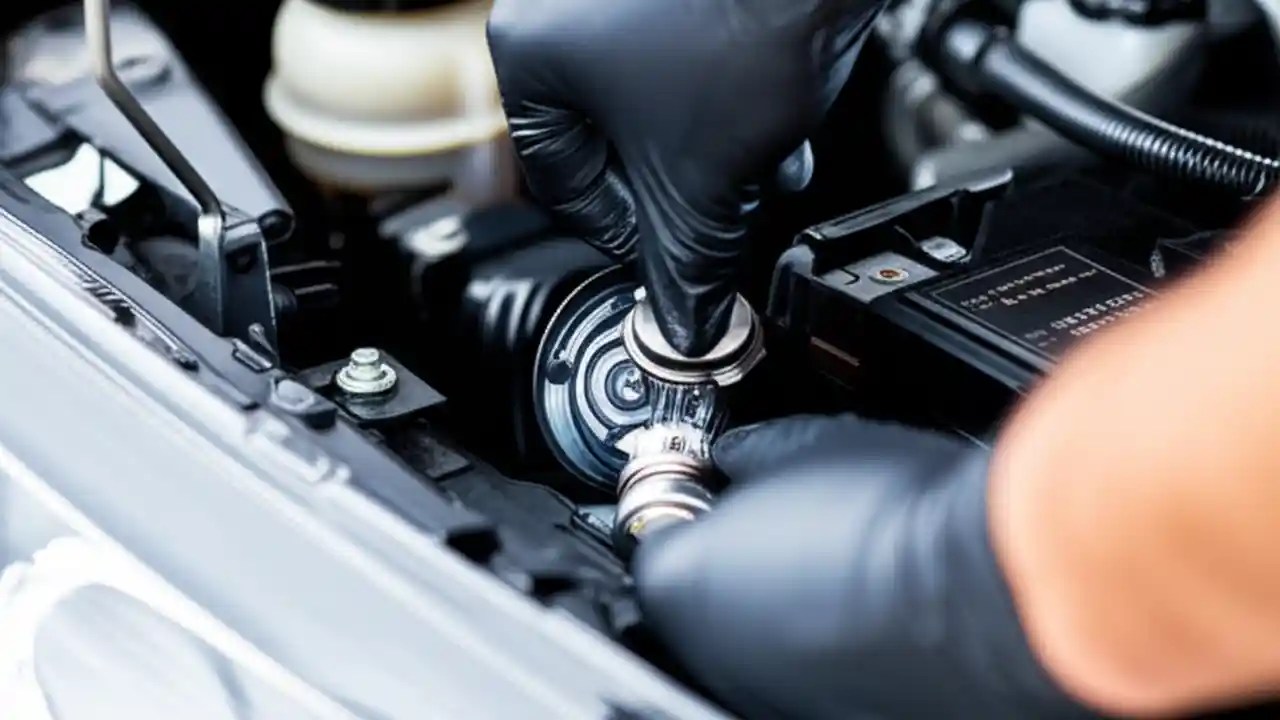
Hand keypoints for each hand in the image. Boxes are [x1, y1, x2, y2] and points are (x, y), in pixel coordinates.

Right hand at [486, 0, 884, 355]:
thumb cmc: (746, 23)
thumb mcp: (704, 180)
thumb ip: (684, 266)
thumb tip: (681, 320)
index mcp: (531, 56)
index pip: (562, 183)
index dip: (624, 235)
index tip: (665, 256)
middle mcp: (563, 11)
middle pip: (615, 145)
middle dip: (683, 192)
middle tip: (721, 217)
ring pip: (658, 105)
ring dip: (713, 154)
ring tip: (760, 172)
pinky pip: (686, 59)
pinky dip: (725, 101)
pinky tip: (774, 127)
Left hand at [634, 415, 1095, 718]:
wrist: (990, 587)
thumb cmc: (898, 518)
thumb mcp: (799, 445)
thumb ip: (744, 454)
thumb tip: (736, 455)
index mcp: (682, 584)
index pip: (653, 536)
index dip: (690, 501)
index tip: (718, 486)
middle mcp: (712, 656)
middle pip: (701, 594)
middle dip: (733, 554)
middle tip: (786, 518)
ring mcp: (767, 695)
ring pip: (751, 639)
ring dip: (775, 603)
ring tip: (837, 562)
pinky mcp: (826, 714)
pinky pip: (803, 670)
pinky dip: (822, 641)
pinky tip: (864, 606)